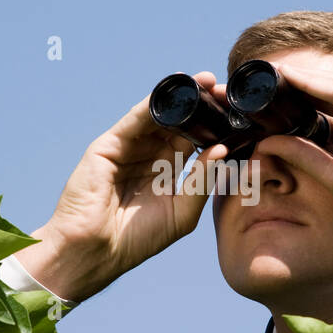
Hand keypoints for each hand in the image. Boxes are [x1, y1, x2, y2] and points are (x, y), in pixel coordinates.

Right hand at [17, 72, 231, 301]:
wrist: (96, 250)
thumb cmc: (137, 239)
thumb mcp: (181, 211)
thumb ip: (201, 181)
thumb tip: (221, 149)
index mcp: (166, 172)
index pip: (193, 141)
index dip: (213, 126)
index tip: (236, 112)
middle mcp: (148, 156)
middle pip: (178, 123)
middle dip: (200, 106)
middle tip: (223, 88)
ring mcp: (129, 148)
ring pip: (158, 116)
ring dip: (181, 99)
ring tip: (205, 82)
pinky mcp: (109, 145)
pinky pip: (135, 120)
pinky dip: (154, 103)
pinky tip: (173, 91)